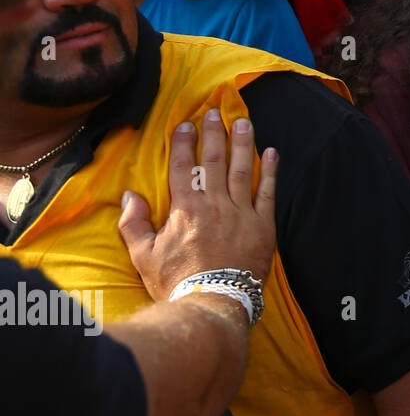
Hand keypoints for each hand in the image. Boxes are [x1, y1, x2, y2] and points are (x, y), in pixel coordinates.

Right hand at [118, 112, 277, 301]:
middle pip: (213, 161)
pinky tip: (273, 153)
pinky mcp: (263, 226)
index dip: (183, 142)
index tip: (186, 123)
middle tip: (215, 111)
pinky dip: (270, 172)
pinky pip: (268, 193)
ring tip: (243, 121)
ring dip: (243, 143)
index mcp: (185, 210)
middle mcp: (214, 205)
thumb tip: (130, 195)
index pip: (182, 166)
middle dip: (214, 133)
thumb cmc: (176, 282)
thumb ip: (133, 223)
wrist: (213, 304)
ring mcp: (241, 214)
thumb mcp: (143, 255)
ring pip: (242, 170)